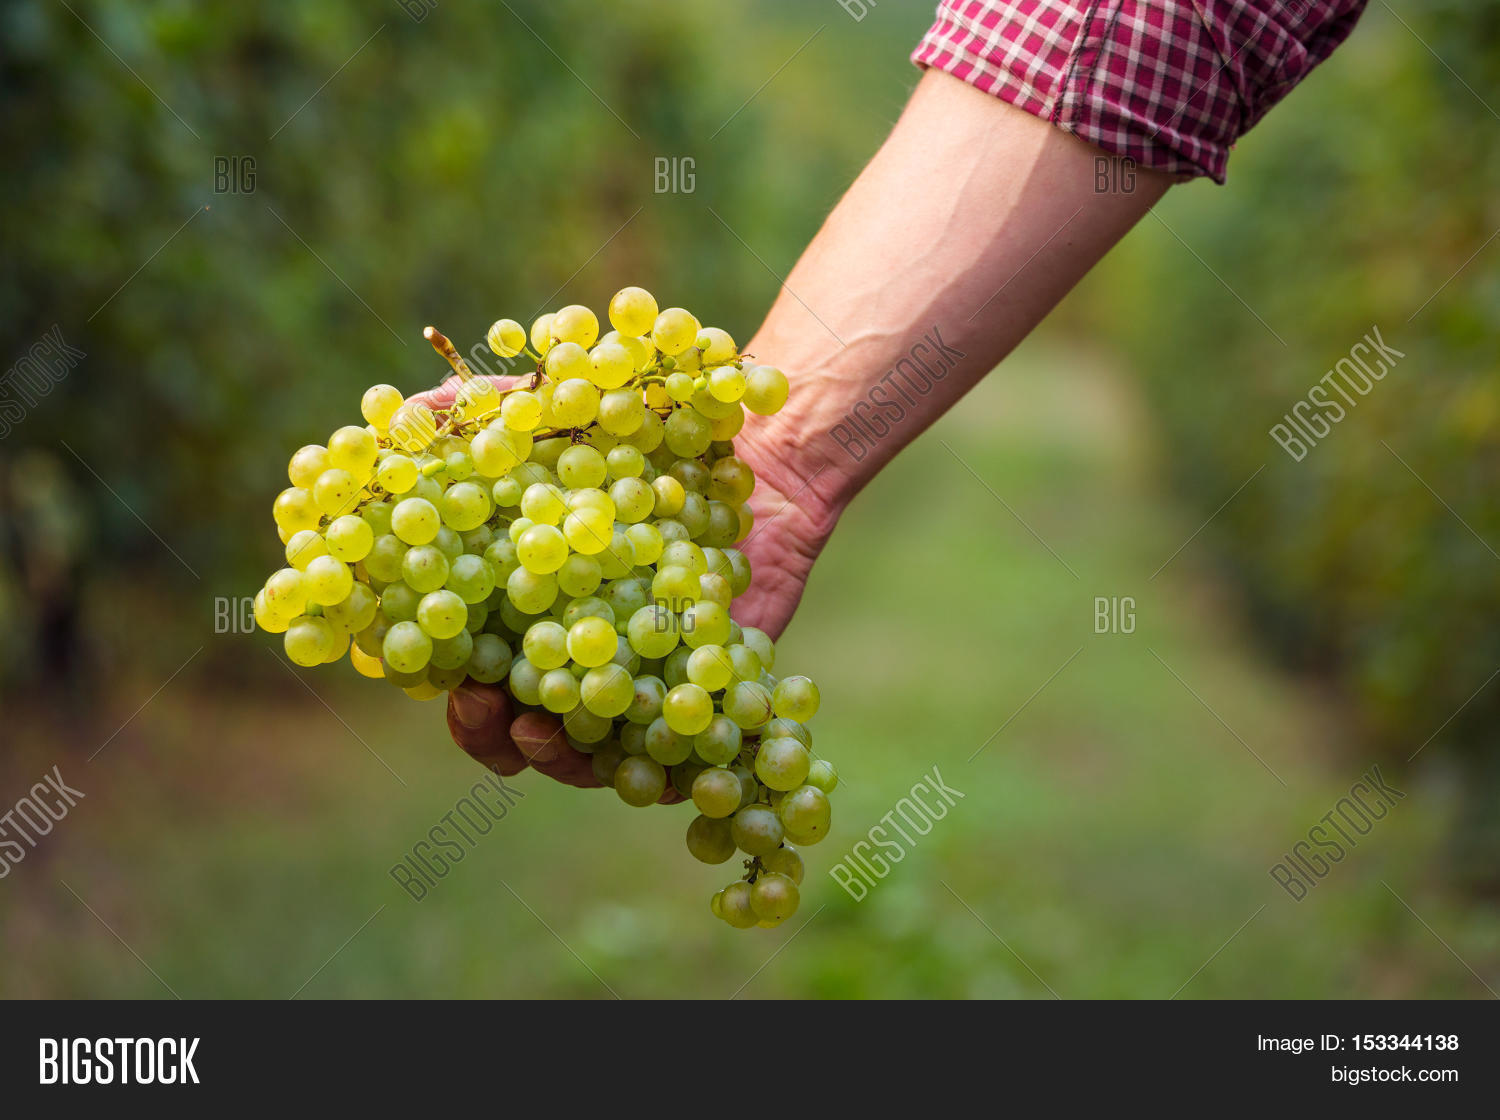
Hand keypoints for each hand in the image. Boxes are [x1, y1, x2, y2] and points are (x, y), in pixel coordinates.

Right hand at [409, 363, 844, 791]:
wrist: (758, 449)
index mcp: (529, 608)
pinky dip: (657, 771)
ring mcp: (641, 680)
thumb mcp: (555, 406)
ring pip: (590, 755)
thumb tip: (397, 420)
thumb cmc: (645, 430)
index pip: (472, 675)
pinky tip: (643, 750)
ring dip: (559, 759)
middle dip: (493, 736)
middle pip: (520, 729)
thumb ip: (478, 413)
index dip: (453, 693)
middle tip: (490, 714)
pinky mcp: (704, 693)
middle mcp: (580, 655)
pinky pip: (677, 755)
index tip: (447, 684)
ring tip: (545, 731)